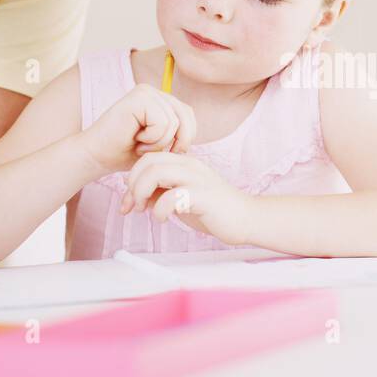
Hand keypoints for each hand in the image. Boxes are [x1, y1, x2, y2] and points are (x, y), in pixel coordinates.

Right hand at [80, 83, 196, 174]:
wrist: (97, 157)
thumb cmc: (126, 154)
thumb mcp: (161, 145)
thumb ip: (179, 134)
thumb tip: (199, 133)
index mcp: (162, 100)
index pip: (190, 116)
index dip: (183, 139)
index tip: (160, 150)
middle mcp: (155, 92)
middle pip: (186, 118)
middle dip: (173, 142)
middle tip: (150, 149)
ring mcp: (146, 92)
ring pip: (174, 123)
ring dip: (158, 143)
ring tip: (139, 144)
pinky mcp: (138, 97)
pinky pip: (162, 123)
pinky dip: (151, 139)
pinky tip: (134, 139)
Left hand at [119, 152, 253, 245]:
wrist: (247, 219)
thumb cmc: (214, 210)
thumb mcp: (181, 198)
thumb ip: (161, 193)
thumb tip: (136, 198)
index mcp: (185, 163)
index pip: (149, 157)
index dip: (132, 177)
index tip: (129, 200)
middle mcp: (190, 166)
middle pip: (149, 161)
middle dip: (133, 184)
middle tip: (134, 205)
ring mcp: (198, 179)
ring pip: (156, 172)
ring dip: (141, 192)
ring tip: (144, 210)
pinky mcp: (205, 196)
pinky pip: (172, 196)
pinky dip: (159, 209)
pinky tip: (163, 218)